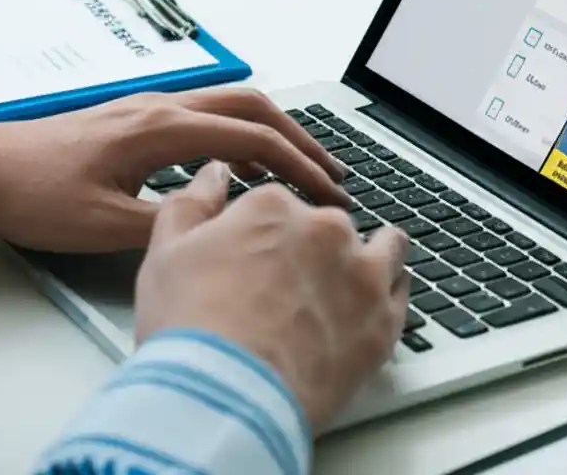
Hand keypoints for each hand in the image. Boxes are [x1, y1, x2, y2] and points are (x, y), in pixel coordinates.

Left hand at [0, 88, 349, 251]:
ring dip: (268, 133)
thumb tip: (220, 225)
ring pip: (228, 106)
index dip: (298, 164)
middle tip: (328, 172)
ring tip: (294, 170)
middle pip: (251, 105)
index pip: (252, 137)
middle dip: (297, 137)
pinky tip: (236, 170)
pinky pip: (202, 116)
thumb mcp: (105, 225)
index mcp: (160, 128)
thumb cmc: (33, 193)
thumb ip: (171, 223)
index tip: (326, 191)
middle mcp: (160, 106)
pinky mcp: (133, 118)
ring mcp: (146, 107)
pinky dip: (236, 136)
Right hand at [135, 162, 408, 429]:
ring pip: (384, 248)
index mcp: (273, 207)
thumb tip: (214, 172)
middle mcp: (325, 230)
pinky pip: (401, 293)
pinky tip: (371, 308)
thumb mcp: (164, 254)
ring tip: (348, 285)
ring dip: (368, 259)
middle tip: (290, 287)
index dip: (264, 235)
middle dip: (314, 249)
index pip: (276, 206)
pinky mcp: (384, 321)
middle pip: (328, 226)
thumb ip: (191, 203)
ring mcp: (362, 274)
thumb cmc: (190, 328)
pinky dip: (388, 295)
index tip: (255, 260)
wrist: (228, 394)